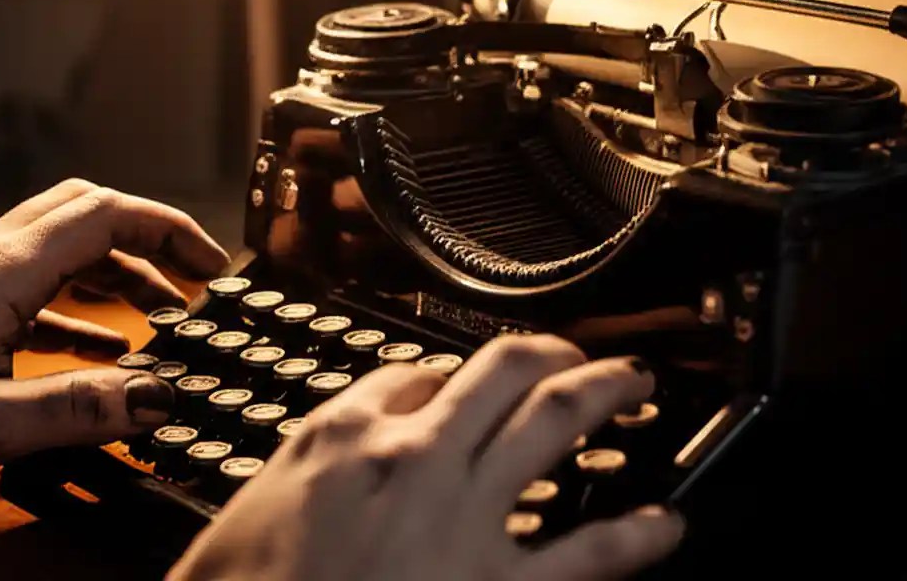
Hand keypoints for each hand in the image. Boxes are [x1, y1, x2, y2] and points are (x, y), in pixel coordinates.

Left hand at [0, 179, 228, 499]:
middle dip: (150, 237)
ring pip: (59, 246)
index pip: (104, 214)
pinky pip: (32, 287)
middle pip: (84, 213)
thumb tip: (158, 399)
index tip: (213, 266)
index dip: (170, 229)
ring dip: (118, 269)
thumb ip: (77, 409)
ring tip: (160, 314)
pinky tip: (99, 345)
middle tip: (193, 276)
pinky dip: (79, 304)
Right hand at [168, 335, 684, 580]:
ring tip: (635, 382)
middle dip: (551, 353)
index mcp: (343, 437)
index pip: (413, 378)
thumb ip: (302, 477)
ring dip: (606, 391)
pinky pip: (589, 552)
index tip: (466, 385)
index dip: (452, 377)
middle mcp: (413, 456)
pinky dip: (636, 535)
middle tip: (578, 353)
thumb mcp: (243, 520)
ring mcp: (463, 516)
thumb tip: (334, 462)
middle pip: (502, 371)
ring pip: (554, 421)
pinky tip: (663, 525)